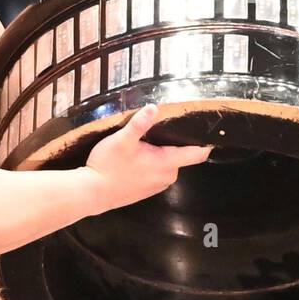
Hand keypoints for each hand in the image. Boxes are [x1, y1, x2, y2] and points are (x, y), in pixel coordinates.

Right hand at [85, 104, 210, 211]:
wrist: (92, 193)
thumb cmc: (108, 165)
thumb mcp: (122, 140)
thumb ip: (139, 123)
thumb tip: (154, 107)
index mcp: (166, 162)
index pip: (197, 154)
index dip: (204, 142)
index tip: (207, 130)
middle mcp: (167, 176)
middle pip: (181, 156)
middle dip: (174, 143)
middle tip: (161, 127)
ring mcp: (158, 185)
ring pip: (168, 164)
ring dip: (161, 154)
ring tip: (146, 142)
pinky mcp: (147, 190)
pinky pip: (158, 173)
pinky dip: (152, 164)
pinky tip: (137, 158)